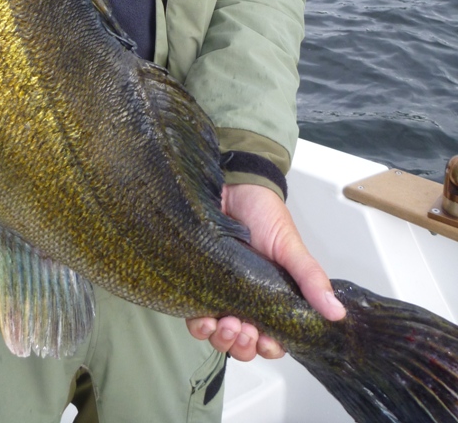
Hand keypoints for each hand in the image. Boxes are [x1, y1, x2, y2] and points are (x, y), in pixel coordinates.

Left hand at [185, 183, 345, 360]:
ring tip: (226, 323)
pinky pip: (195, 318)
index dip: (269, 348)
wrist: (231, 184)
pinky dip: (199, 326)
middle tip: (244, 328)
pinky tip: (204, 319)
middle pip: (245, 343)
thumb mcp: (290, 247)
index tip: (267, 341)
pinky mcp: (197, 283)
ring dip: (223, 339)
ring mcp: (220, 293)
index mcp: (274, 297)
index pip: (274, 338)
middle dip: (244, 346)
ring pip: (219, 336)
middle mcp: (247, 300)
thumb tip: (337, 313)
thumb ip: (311, 278)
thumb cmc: (264, 214)